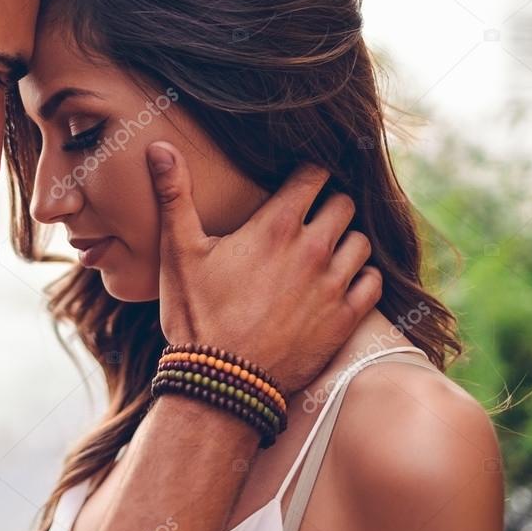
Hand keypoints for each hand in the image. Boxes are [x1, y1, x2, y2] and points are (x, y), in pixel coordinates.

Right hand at [146, 141, 380, 394]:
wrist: (222, 383)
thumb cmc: (196, 314)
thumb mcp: (178, 251)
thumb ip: (173, 194)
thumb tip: (159, 147)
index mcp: (275, 226)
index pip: (313, 176)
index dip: (307, 173)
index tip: (297, 180)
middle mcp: (313, 249)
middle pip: (343, 204)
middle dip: (327, 204)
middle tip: (307, 217)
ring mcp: (333, 286)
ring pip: (361, 242)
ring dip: (345, 240)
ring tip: (323, 250)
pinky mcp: (344, 319)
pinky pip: (372, 283)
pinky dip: (360, 277)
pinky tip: (338, 283)